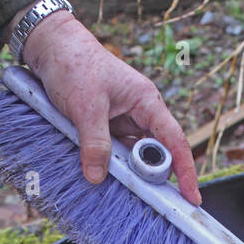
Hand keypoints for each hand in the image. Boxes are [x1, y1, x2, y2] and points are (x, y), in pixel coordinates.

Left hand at [19, 10, 200, 204]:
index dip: (186, 170)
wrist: (51, 46)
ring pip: (134, 156)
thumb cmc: (74, 64)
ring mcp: (123, 121)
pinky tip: (100, 171)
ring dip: (127, 171)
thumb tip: (97, 177)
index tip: (192, 197)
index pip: (174, 141)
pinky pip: (115, 153)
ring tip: (117, 185)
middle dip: (151, 175)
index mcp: (146, 101)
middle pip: (156, 153)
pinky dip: (110, 164)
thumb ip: (94, 142)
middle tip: (145, 197)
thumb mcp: (85, 106)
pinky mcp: (107, 128)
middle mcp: (140, 113)